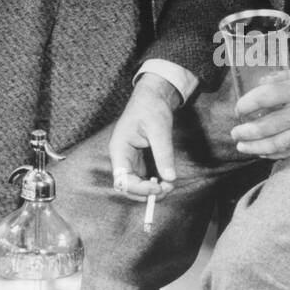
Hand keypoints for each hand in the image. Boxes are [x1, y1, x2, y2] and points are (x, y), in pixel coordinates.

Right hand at [108, 75, 178, 198]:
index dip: (139, 188)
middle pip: (128, 187)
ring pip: (136, 185)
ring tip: (169, 185)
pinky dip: (154, 184)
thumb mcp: (159, 129)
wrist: (153, 97)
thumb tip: (169, 177)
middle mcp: (122, 157)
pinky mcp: (139, 160)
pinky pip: (144, 179)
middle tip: (167, 188)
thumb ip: (163, 153)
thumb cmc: (151, 107)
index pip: (122, 179)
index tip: (158, 187)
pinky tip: (167, 180)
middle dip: (146, 193)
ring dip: (151, 190)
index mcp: (119, 149)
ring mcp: (130, 160)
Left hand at [231, 65, 289, 158]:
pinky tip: (263, 153)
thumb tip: (261, 83)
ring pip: (277, 143)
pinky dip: (275, 154)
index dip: (246, 104)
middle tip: (234, 132)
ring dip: (256, 147)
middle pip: (266, 126)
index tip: (238, 109)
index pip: (264, 97)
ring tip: (241, 146)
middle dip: (246, 132)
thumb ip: (283, 77)